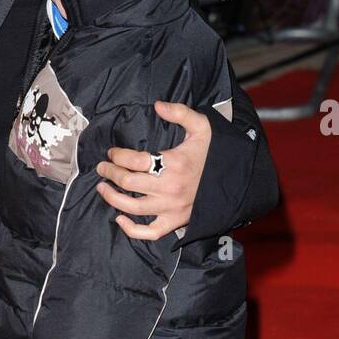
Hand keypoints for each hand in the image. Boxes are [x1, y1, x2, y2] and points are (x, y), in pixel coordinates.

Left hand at [95, 100, 211, 240]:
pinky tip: (120, 218)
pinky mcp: (175, 222)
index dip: (118, 155)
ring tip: (102, 187)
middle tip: (102, 167)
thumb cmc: (214, 153)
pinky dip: (131, 229)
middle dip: (110, 173)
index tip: (112, 153)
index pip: (134, 160)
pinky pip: (149, 233)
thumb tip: (157, 105)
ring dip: (112, 197)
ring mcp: (172, 208)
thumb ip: (180, 112)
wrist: (236, 179)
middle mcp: (170, 188)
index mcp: (174, 163)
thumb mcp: (202, 126)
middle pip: (128, 182)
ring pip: (132, 207)